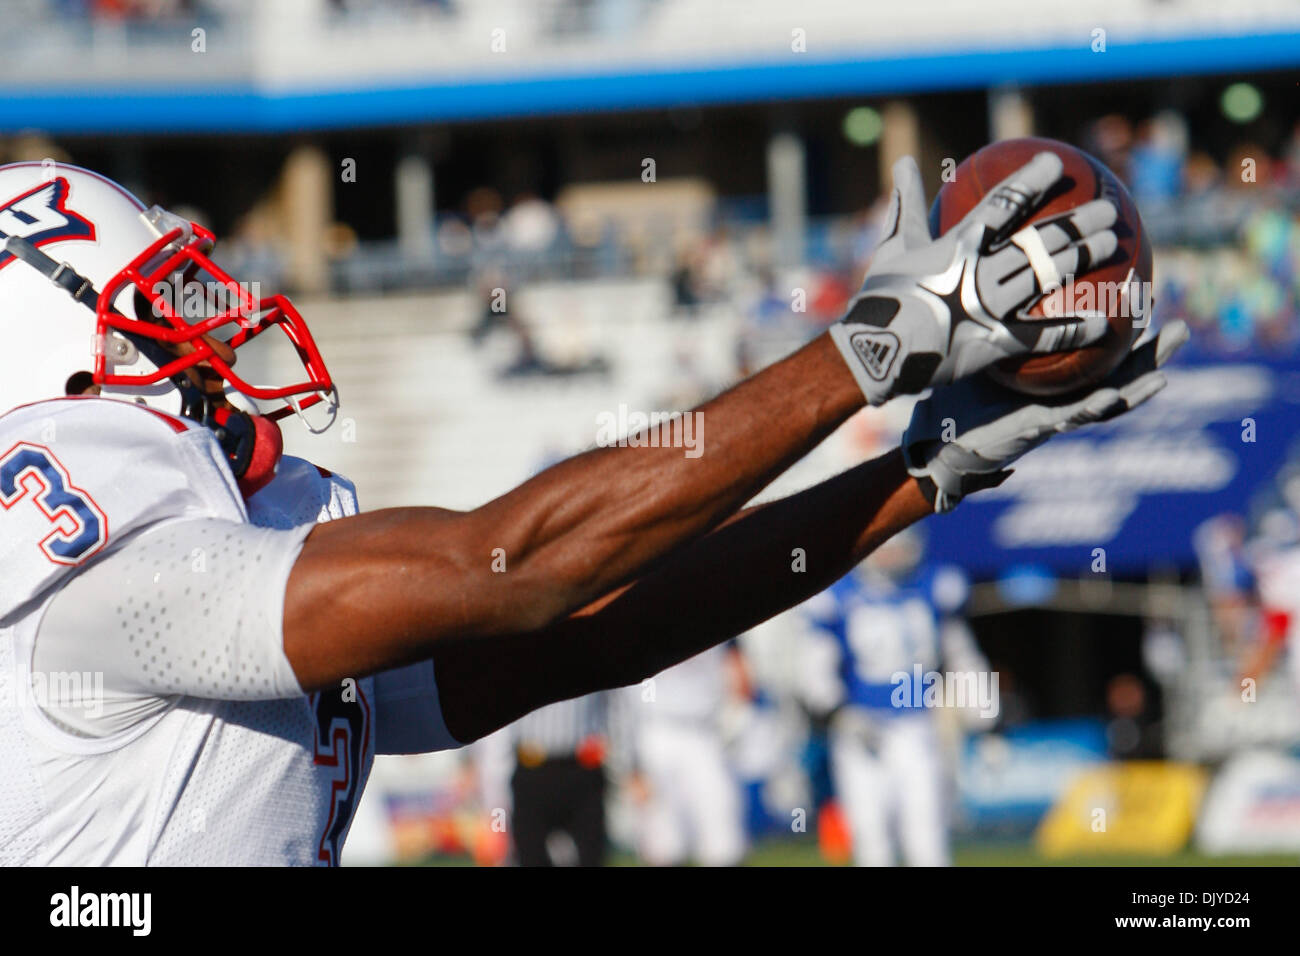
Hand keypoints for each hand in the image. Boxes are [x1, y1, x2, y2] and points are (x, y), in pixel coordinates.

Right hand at [831, 153, 1119, 405]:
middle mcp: (980, 271)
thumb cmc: (878, 298)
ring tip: (1111, 245)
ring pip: (1046, 278)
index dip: (1031, 181)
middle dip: (1078, 222)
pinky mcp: (993, 344)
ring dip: (1083, 259)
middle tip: (1109, 211)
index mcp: (957, 244)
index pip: (1002, 203)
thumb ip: (905, 203)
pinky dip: (1074, 329)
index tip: (1057, 163)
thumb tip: (905, 161)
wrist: (872, 352)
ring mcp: (989, 307)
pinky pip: (1041, 336)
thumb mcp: (892, 246)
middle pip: (1039, 240)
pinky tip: (1104, 323)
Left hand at [902, 320, 1189, 511]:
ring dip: (1141, 382)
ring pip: (1110, 396)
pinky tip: (1117, 395)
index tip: (1150, 301)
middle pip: (1118, 372)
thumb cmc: (954, 394)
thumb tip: (987, 267)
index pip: (1100, 349)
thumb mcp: (977, 348)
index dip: (1125, 331)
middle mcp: (1062, 395)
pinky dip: (1099, 407)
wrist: (936, 438)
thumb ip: (991, 319)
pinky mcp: (1037, 428)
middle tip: (1183, 328)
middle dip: (1151, 354)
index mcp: (1055, 377)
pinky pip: (1074, 416)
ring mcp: (1054, 413)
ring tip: (1168, 365)